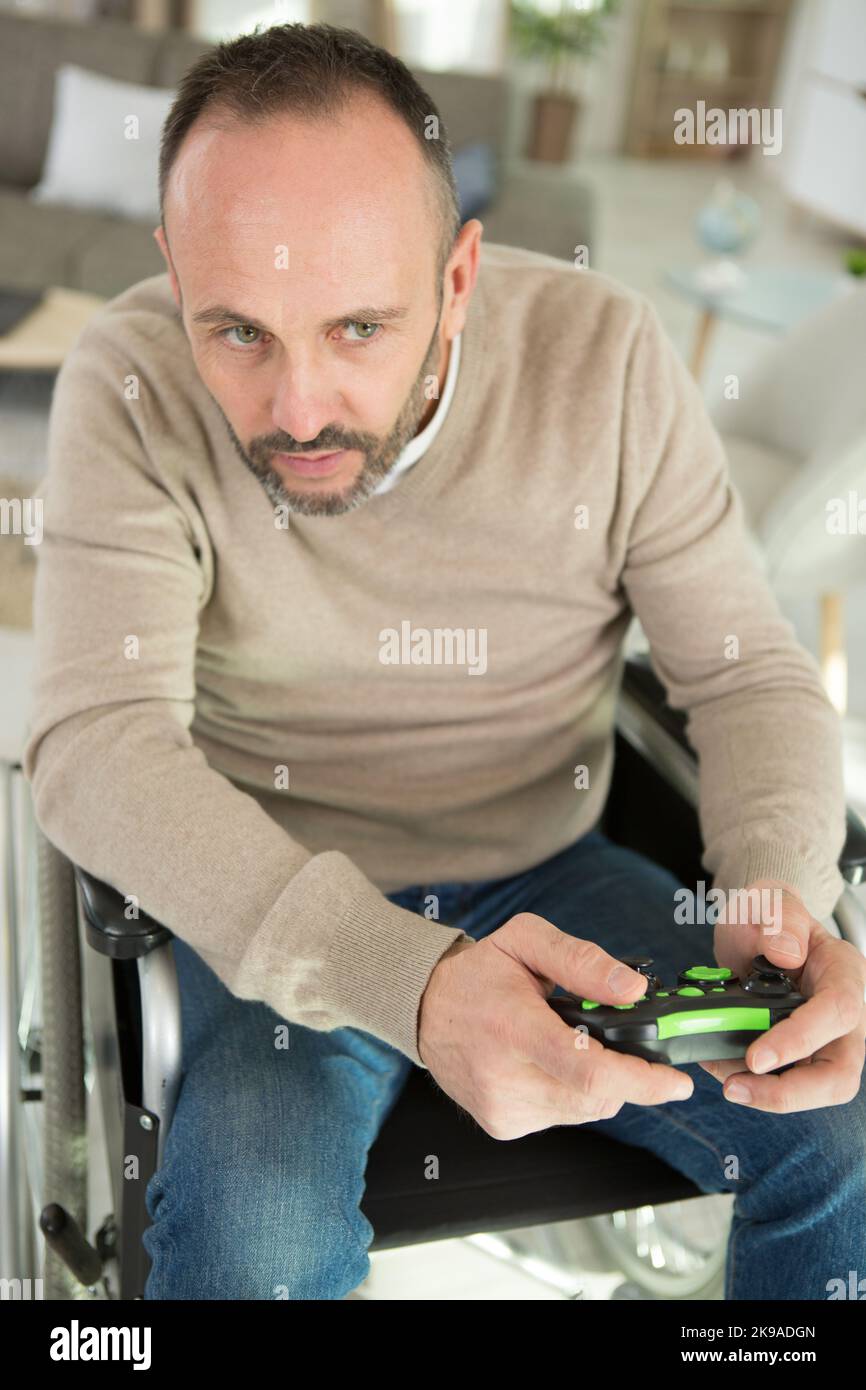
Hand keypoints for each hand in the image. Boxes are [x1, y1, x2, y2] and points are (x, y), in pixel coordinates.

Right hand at [417, 913, 693, 1139]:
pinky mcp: (503, 1124)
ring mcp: (503, 1107)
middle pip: (596, 1096)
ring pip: (586, 1109)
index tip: (676, 1081)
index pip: (590, 1069)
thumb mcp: (526, 939)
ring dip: (598, 1082)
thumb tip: (633, 987)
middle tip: (617, 1041)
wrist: (425, 1009)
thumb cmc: (478, 974)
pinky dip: (572, 1093)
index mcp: (514, 1026)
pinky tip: (550, 1064)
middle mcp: (506, 1076)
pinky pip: (563, 1116)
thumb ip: (582, 960)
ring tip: (571, 1044)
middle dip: (626, 1074)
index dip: (642, 1081)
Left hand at [700, 878, 865, 1111]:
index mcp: (844, 972)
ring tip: (724, 1080)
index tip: (756, 1057)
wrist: (759, 929)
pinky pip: (787, 1081)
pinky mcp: (801, 1054)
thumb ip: (779, 921)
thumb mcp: (770, 903)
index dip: (800, 1039)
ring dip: (768, 1095)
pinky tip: (722, 1068)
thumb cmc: (770, 917)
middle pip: (839, 1072)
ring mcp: (825, 1038)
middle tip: (735, 1087)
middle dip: (789, 1092)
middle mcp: (843, 1013)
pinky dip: (754, 1084)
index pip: (837, 1012)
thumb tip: (785, 954)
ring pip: (817, 1087)